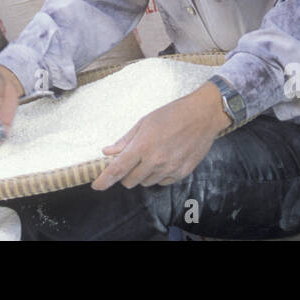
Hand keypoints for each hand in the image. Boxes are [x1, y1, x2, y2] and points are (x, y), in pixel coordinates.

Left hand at [91, 84, 230, 190]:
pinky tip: (164, 160)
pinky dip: (158, 175)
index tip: (96, 186)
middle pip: (130, 181)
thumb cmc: (172, 114)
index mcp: (143, 146)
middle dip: (125, 175)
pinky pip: (162, 182)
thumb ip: (125, 140)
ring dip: (142, 174)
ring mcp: (169, 169)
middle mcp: (155, 161)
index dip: (105, 180)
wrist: (203, 115)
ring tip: (151, 155)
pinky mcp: (182, 173)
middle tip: (130, 161)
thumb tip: (107, 152)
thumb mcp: (144, 122)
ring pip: (146, 183)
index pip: (118, 169)